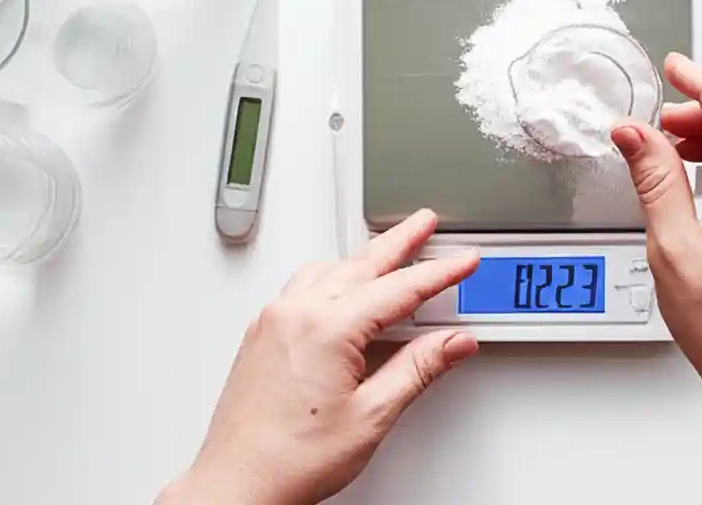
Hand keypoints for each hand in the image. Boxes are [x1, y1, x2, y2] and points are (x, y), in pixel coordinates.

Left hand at [157, 210, 479, 504]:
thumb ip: (418, 369)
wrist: (237, 486)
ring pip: (328, 270)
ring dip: (363, 257)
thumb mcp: (371, 415)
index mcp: (327, 329)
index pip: (399, 289)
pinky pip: (302, 287)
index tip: (465, 261)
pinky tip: (345, 286)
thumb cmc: (290, 460)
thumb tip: (454, 342)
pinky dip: (332, 276)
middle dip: (400, 242)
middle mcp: (295, 315)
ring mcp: (273, 322)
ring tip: (390, 251)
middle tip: (425, 223)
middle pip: (361, 264)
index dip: (440, 273)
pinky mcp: (261, 335)